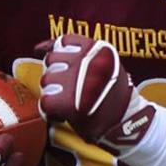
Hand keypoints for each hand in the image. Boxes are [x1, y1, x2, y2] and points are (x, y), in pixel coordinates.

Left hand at [36, 35, 154, 151]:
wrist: (127, 123)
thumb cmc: (113, 94)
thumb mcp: (104, 64)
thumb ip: (77, 53)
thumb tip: (38, 48)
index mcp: (98, 48)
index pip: (63, 42)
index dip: (57, 53)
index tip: (58, 65)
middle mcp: (87, 60)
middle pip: (51, 60)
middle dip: (56, 76)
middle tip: (69, 91)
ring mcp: (77, 80)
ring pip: (46, 81)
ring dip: (53, 93)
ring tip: (69, 103)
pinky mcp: (69, 102)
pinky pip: (45, 101)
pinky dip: (51, 111)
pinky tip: (63, 115)